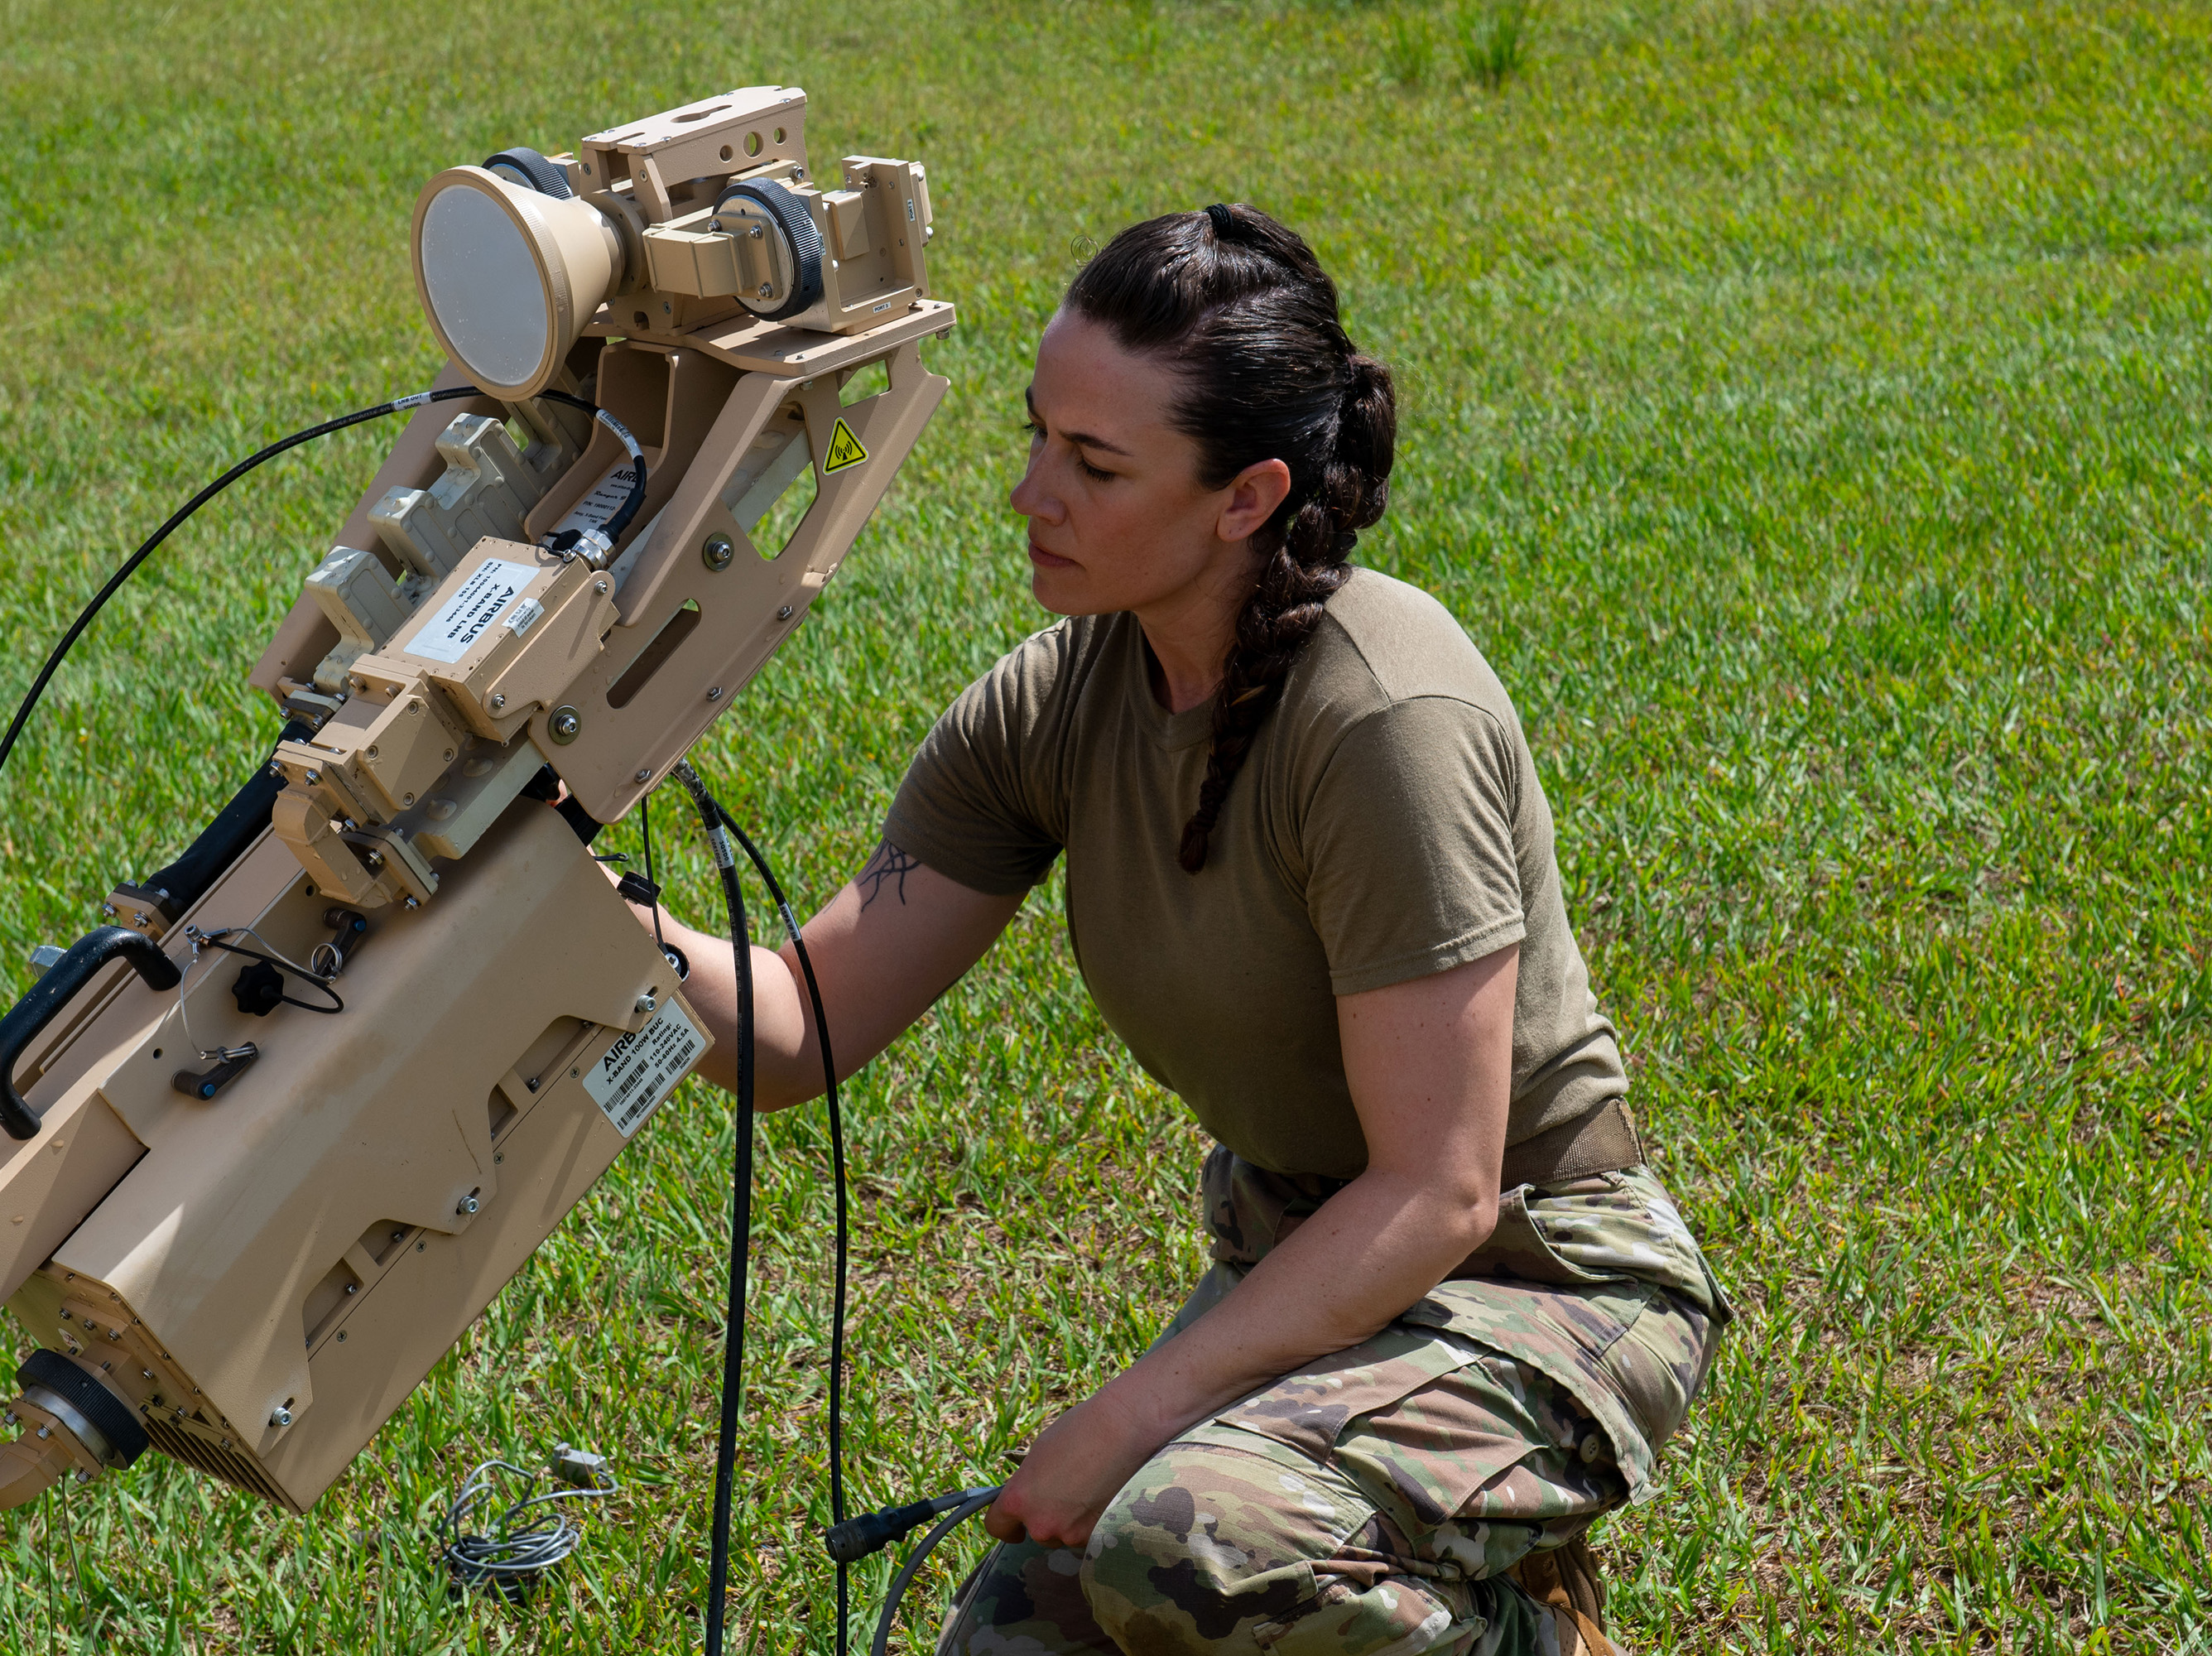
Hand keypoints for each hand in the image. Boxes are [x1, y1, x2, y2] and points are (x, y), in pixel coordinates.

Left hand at [984, 1386, 1165, 1551]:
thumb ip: (1030, 1483)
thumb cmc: (1081, 1430)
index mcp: (1019, 1499)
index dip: (1007, 1524)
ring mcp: (1070, 1534)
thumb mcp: (1040, 1453)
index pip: (998, 1526)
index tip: (1015, 1524)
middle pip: (1036, 1531)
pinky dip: (1093, 1524)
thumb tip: (1032, 1496)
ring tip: (1091, 1491)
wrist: (1124, 1430)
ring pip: (1064, 1535)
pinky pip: (1087, 1537)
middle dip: (1048, 1517)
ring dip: (1071, 1522)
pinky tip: (1105, 1498)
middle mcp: (1040, 1523)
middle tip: (1068, 1492)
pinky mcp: (1097, 1538)